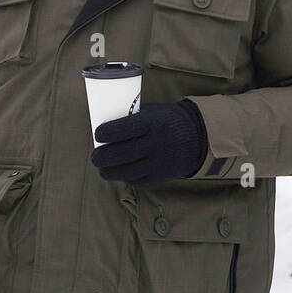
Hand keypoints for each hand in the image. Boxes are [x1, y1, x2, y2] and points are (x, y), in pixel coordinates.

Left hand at [91, 100, 208, 185]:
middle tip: (95, 157)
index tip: (98, 134)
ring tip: (102, 168)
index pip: (123, 129)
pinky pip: (138, 179)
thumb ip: (131, 120)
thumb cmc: (165, 121)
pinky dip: (126, 176)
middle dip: (102, 157)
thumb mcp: (151, 113)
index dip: (106, 133)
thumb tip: (103, 129)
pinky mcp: (161, 176)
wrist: (196, 136)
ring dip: (109, 171)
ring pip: (127, 171)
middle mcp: (156, 143)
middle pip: (122, 154)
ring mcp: (160, 162)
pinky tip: (120, 172)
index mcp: (153, 123)